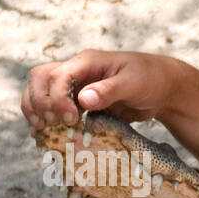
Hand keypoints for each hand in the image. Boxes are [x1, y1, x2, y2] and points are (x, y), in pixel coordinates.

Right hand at [21, 49, 176, 129]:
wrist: (163, 88)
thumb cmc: (151, 80)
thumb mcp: (134, 83)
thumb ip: (109, 90)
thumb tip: (83, 99)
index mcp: (87, 62)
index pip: (58, 75)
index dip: (57, 98)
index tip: (71, 119)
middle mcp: (77, 71)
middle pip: (40, 78)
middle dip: (38, 101)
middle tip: (49, 124)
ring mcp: (76, 86)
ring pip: (41, 91)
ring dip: (35, 109)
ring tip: (40, 131)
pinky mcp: (80, 102)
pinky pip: (55, 107)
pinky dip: (47, 119)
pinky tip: (46, 134)